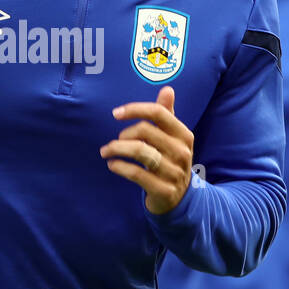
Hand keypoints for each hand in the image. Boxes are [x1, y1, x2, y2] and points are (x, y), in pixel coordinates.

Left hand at [101, 86, 193, 215]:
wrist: (180, 198)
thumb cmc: (170, 160)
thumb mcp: (172, 138)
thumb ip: (167, 114)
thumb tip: (168, 89)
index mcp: (184, 135)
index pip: (158, 113)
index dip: (135, 110)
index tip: (115, 113)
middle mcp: (181, 152)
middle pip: (145, 131)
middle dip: (123, 135)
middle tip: (114, 141)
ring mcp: (174, 172)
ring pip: (140, 152)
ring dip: (116, 149)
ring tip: (105, 151)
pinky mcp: (164, 190)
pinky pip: (137, 174)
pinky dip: (120, 167)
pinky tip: (112, 165)